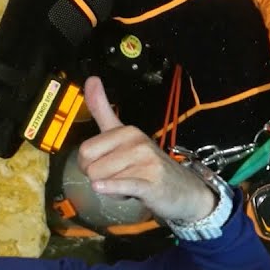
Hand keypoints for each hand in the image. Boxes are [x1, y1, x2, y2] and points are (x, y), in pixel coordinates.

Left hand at [76, 76, 217, 222]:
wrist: (183, 189)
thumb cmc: (149, 164)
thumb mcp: (125, 135)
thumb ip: (103, 110)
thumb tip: (91, 79)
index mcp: (127, 131)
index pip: (86, 150)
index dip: (88, 163)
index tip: (102, 163)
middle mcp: (136, 143)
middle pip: (91, 167)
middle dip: (99, 178)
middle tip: (119, 177)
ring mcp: (145, 162)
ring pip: (103, 181)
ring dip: (112, 191)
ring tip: (130, 184)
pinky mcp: (151, 182)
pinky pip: (122, 184)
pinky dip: (111, 188)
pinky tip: (103, 188)